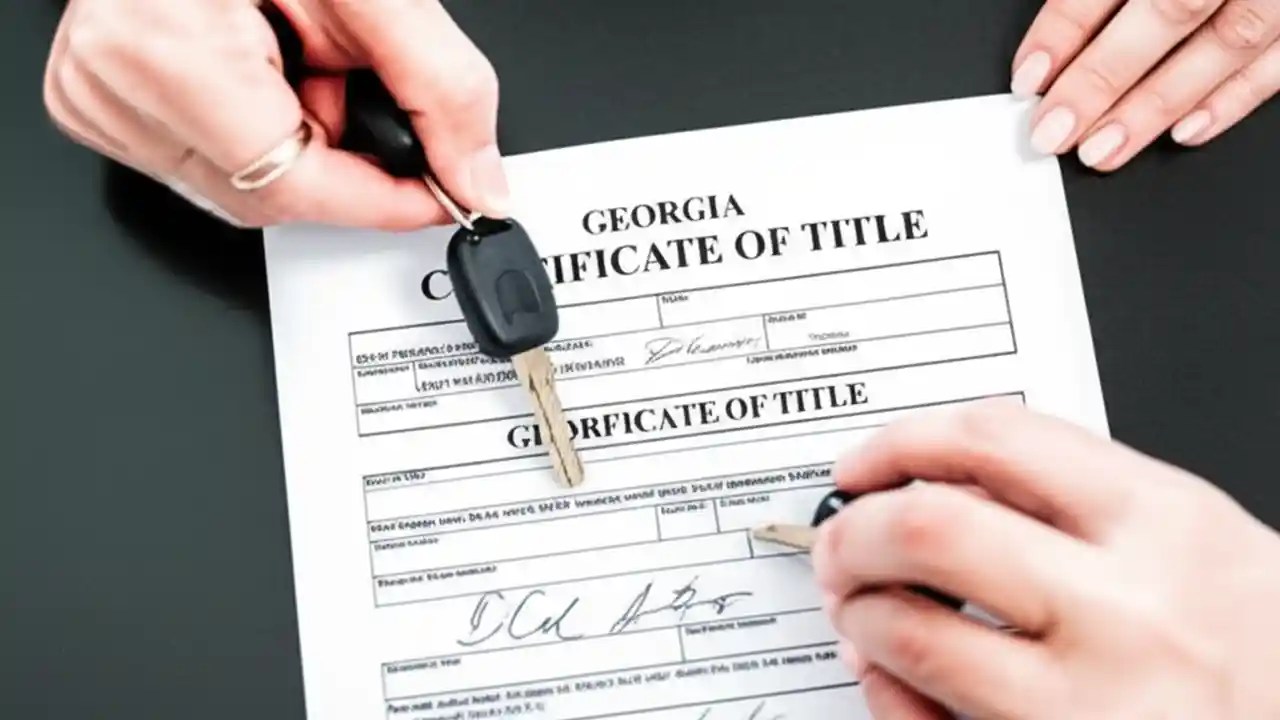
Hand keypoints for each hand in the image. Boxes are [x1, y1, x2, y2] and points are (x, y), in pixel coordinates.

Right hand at [43, 0, 508, 229]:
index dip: (385, 200)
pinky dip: (260, 126)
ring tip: (301, 53)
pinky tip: (265, 63)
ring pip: (243, 183)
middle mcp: (109, 85)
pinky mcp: (99, 104)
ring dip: (302, 139)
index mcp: (162, 47)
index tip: (445, 194)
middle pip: (270, 195)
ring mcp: (98, 99)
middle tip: (355, 77)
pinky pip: (207, 158)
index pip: (292, 185)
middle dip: (341, 153)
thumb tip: (477, 180)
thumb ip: (437, 85)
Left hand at [812, 399, 1279, 718]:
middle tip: (838, 546)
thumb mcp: (1190, 537)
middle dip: (854, 533)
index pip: (994, 438)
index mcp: (1163, 522)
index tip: (862, 467)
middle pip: (930, 529)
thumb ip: (1076, 500)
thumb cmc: (1259, 644)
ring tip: (861, 612)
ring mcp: (1095, 704)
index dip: (900, 443)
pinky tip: (890, 680)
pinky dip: (887, 696)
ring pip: (914, 637)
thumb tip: (935, 488)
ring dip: (861, 617)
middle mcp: (1131, 610)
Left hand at [1011, 0, 1278, 170]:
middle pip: (1172, 7)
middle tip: (1053, 129)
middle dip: (1104, 77)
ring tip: (1102, 148)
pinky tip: (1187, 130)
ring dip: (1159, 104)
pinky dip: (1235, 97)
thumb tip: (1060, 23)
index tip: (1029, 73)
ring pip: (1228, 40)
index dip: (1067, 24)